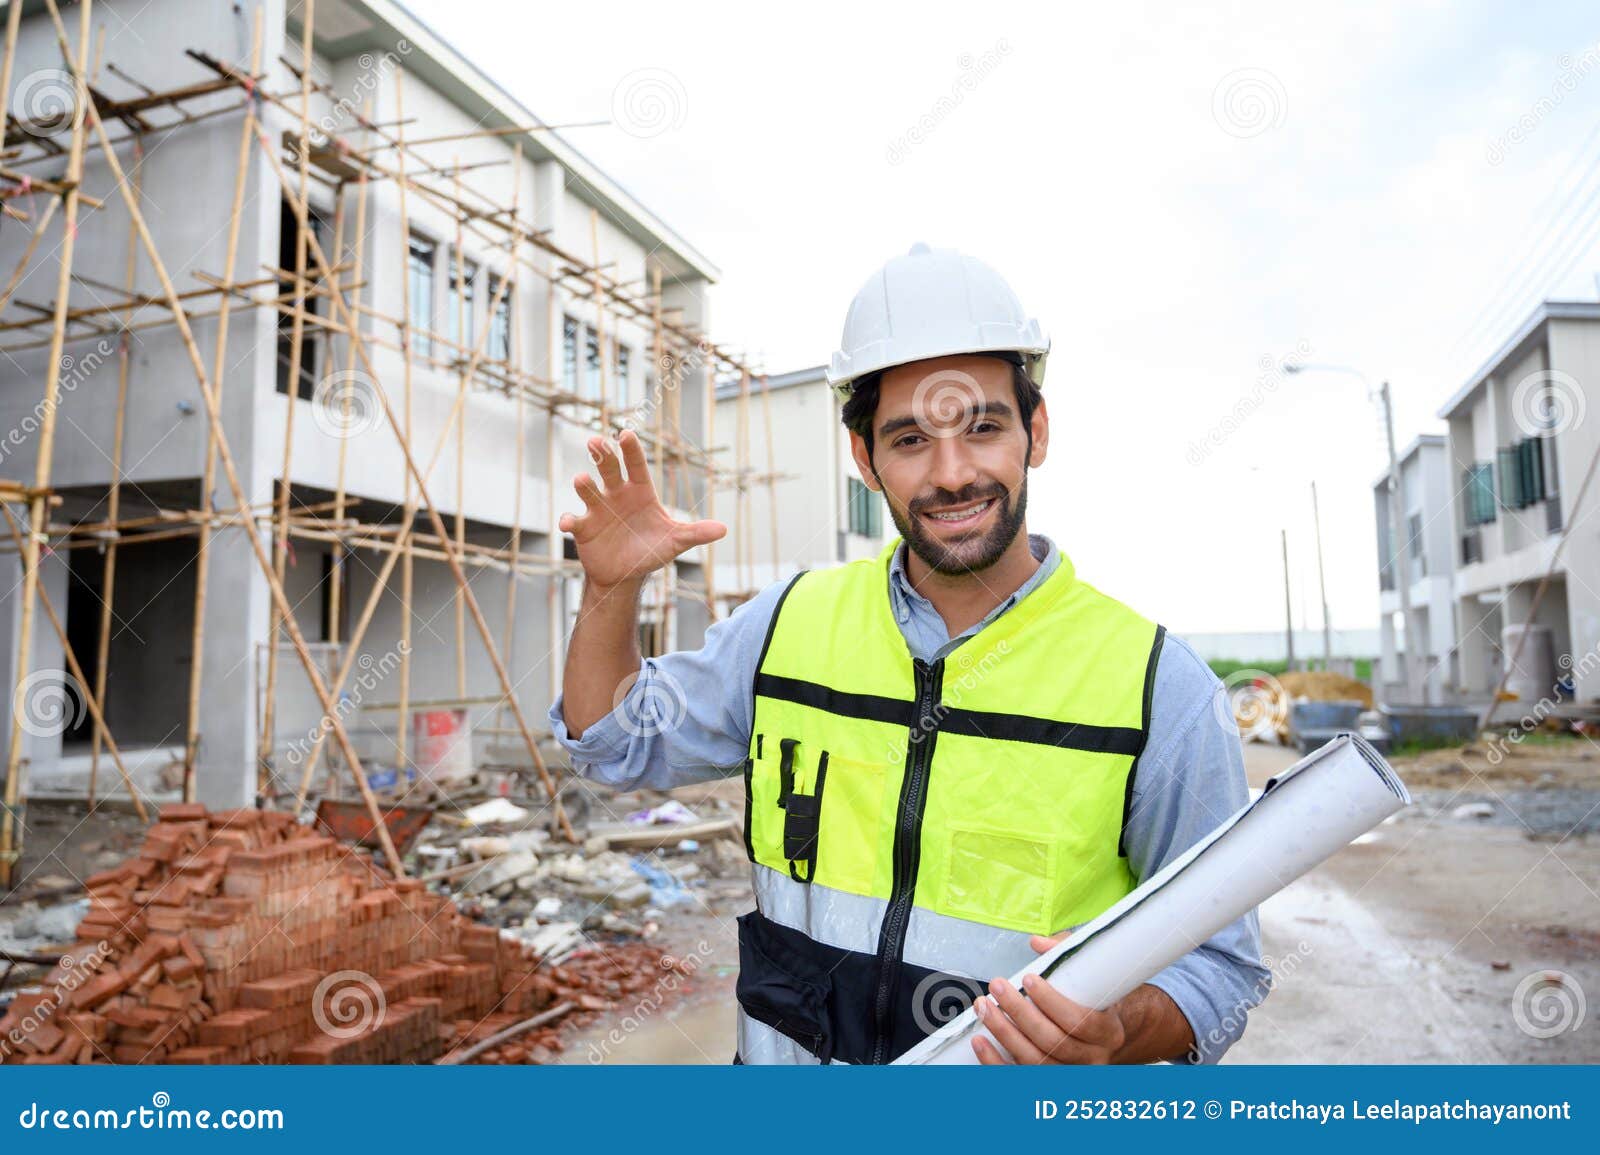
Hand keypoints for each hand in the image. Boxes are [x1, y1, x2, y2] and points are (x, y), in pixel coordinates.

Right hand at [557, 430, 725, 590]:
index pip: (636, 465)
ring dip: (584, 485)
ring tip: (581, 480)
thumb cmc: (650, 549)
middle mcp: (616, 495)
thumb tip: (723, 529)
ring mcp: (598, 510)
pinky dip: (568, 521)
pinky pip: (573, 520)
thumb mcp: (674, 542)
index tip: (626, 434)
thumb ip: (695, 533)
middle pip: (609, 470)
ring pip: (589, 492)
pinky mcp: (584, 527)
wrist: (625, 573)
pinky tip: (567, 524)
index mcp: (639, 492)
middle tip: (596, 442)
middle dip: (603, 455)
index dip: (631, 450)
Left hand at [971, 932, 1126, 1064]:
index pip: (1080, 1021)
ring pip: (1034, 1061)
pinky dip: (994, 1062)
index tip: (1028, 978)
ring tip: (984, 1006)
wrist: (1099, 1038)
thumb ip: (1066, 954)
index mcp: (1108, 1032)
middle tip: (998, 986)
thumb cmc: (1092, 1004)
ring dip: (1004, 1032)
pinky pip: (1017, 1079)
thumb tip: (1038, 942)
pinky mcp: (1046, 1084)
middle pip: (1052, 1042)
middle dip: (1020, 1012)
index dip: (1051, 1001)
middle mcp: (1091, 1059)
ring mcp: (1068, 1076)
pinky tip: (979, 1041)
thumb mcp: (1091, 977)